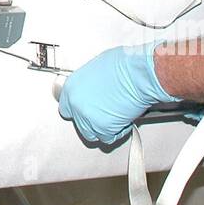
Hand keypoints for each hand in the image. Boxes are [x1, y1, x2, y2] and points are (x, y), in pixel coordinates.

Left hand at [58, 42, 177, 144]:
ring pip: (90, 133)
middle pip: (77, 121)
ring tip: (113, 118)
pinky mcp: (102, 128)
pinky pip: (107, 138)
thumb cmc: (124, 66)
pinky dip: (116, 132)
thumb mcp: (97, 67)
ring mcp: (87, 117)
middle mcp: (76, 103)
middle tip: (102, 114)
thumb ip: (90, 81)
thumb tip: (94, 86)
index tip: (86, 108)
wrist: (137, 75)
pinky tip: (123, 121)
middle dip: (90, 119)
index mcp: (71, 86)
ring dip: (101, 128)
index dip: (78, 108)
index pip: (66, 105)